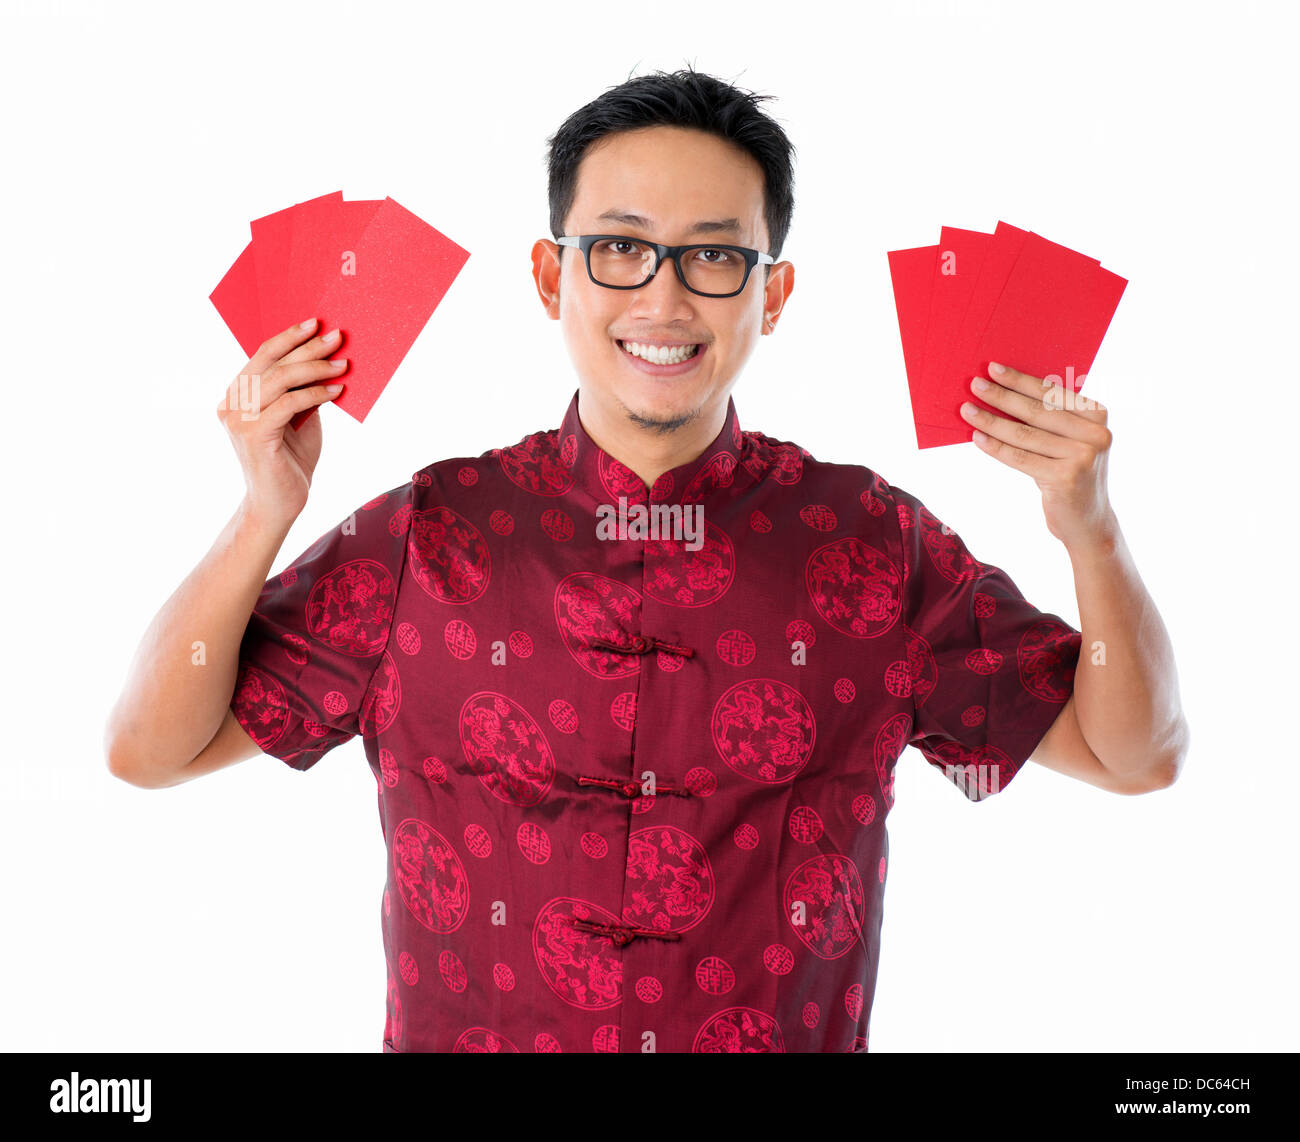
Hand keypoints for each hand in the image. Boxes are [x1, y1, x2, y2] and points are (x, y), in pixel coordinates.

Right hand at [216, 318, 348, 528]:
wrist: (280, 505)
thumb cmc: (290, 462)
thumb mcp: (299, 418)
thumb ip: (303, 391)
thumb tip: (326, 360)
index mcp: (237, 395)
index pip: (261, 356)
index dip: (288, 337)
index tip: (316, 324)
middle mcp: (231, 404)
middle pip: (270, 362)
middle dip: (307, 347)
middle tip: (337, 337)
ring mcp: (239, 420)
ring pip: (280, 379)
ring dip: (316, 368)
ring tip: (343, 365)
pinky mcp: (254, 435)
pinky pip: (288, 404)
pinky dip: (315, 394)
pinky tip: (337, 391)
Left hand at [959, 361, 1115, 550]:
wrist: (1088, 522)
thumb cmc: (1069, 474)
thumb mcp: (1068, 442)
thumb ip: (1049, 419)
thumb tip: (1002, 391)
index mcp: (1097, 416)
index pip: (1051, 393)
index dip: (1020, 380)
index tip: (993, 369)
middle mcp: (1096, 434)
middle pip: (1037, 411)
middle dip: (1001, 396)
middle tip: (974, 384)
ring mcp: (1084, 457)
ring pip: (1025, 435)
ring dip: (991, 421)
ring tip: (967, 410)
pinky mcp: (1067, 478)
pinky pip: (1020, 458)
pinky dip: (995, 447)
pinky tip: (977, 437)